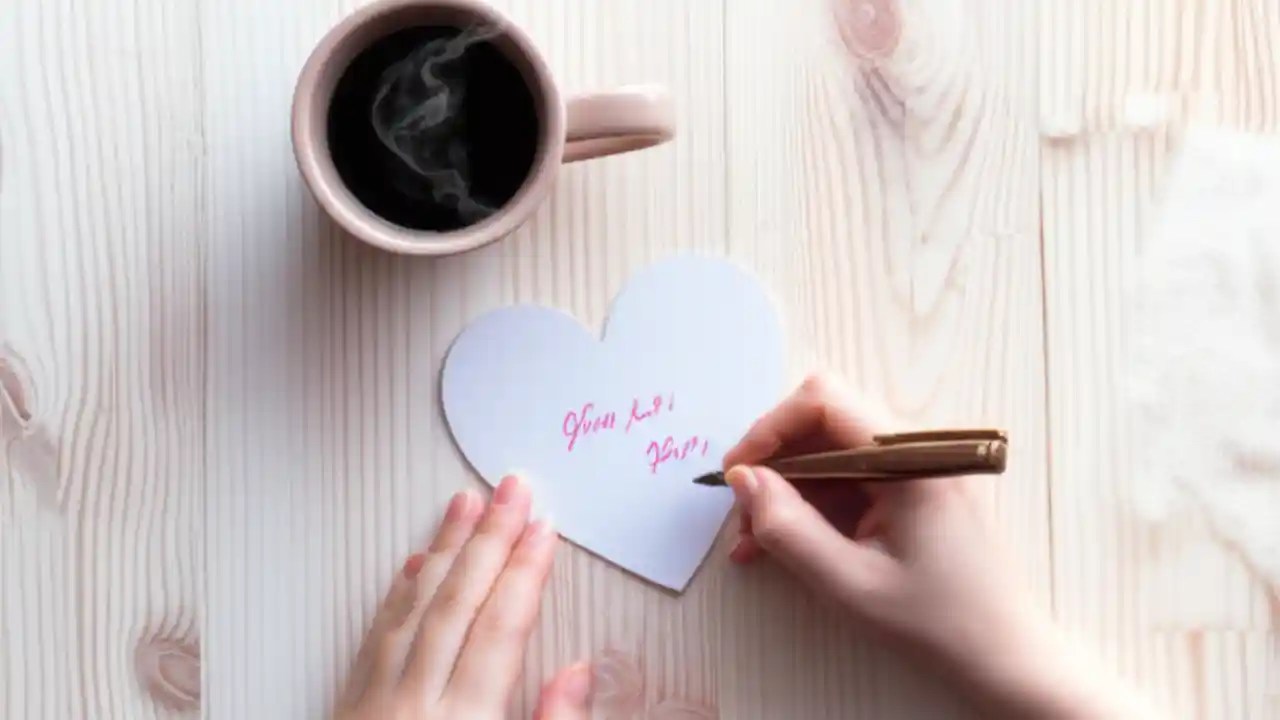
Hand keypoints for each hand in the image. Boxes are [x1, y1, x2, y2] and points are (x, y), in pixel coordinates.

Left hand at [337, 476, 589, 719]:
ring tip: (465, 505)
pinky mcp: (348, 706)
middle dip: (490, 539)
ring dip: (443, 550)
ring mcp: (373, 703)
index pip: (500, 628)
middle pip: (456, 603)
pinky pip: (374, 636)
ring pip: (412, 608)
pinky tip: (416, 564)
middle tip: (511, 491)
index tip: (544, 529)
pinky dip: (399, 593)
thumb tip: (576, 674)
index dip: (525, 572)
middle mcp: (413, 705)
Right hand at [723, 374, 1159, 718]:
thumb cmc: (936, 623)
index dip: (769, 427)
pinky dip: (811, 501)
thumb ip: (790, 529)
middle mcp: (916, 447)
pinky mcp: (911, 486)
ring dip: (787, 487)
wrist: (1002, 655)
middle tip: (744, 516)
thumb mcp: (850, 584)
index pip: (824, 400)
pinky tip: (784, 541)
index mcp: (910, 460)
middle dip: (773, 462)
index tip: (736, 474)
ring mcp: (916, 465)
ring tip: (757, 542)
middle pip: (822, 419)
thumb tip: (743, 480)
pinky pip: (847, 475)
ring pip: (829, 448)